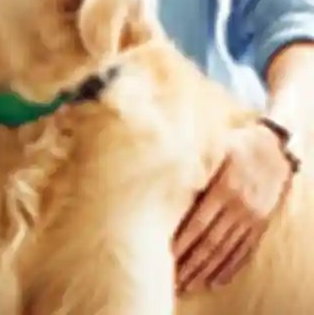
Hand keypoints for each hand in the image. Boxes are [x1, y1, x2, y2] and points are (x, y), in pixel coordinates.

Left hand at [173, 122, 294, 293]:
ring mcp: (252, 218)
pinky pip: (244, 251)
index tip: (165, 256)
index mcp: (225, 188)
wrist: (273, 149)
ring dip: (206, 270)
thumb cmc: (234, 146)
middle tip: (171, 279)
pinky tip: (215, 280)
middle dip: (190, 263)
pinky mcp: (260, 225)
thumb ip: (191, 165)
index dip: (182, 241)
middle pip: (211, 242)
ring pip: (226, 251)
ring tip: (188, 284)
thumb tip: (157, 174)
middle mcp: (240, 207)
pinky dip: (230, 268)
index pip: (199, 222)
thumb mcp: (213, 150)